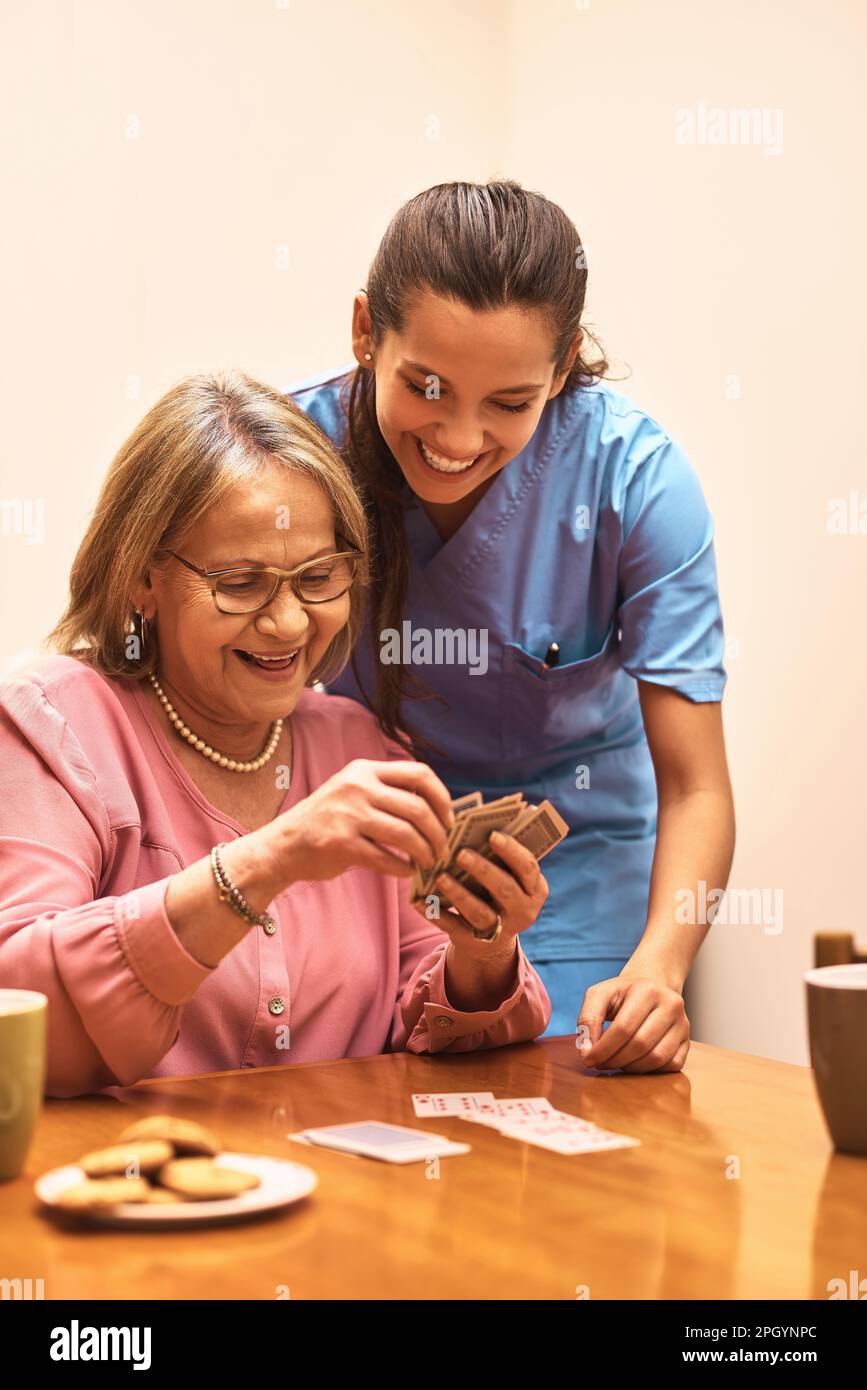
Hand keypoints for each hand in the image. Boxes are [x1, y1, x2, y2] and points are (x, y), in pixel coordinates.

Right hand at [274, 759, 452, 881]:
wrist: (283, 845)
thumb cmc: (326, 821)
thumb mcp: (352, 792)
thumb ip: (386, 793)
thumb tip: (437, 811)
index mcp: (364, 770)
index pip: (419, 773)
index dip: (441, 796)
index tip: (448, 818)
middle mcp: (357, 787)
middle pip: (418, 808)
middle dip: (438, 834)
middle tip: (443, 850)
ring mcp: (348, 815)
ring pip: (407, 835)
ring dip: (425, 853)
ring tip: (428, 863)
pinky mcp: (342, 845)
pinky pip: (387, 859)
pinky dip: (403, 868)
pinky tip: (406, 872)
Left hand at [422, 830, 548, 959]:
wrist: (491, 940)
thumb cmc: (497, 890)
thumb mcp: (508, 876)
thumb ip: (499, 856)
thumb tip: (472, 826)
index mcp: (535, 889)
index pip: (528, 867)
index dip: (511, 850)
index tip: (492, 835)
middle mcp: (523, 912)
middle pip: (504, 889)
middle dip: (483, 869)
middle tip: (461, 853)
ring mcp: (499, 930)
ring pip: (479, 912)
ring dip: (459, 894)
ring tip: (440, 877)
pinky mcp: (474, 942)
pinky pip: (452, 927)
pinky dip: (435, 914)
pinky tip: (418, 901)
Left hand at [576, 974, 689, 1072]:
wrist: (652, 985)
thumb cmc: (623, 993)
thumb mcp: (600, 994)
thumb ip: (588, 1019)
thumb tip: (587, 1051)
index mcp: (647, 990)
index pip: (623, 1028)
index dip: (603, 1048)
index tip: (588, 1059)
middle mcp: (671, 1004)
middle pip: (640, 1044)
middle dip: (615, 1059)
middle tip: (600, 1063)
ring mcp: (683, 1023)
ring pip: (657, 1058)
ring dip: (631, 1068)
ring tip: (615, 1062)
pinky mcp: (688, 1040)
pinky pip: (671, 1065)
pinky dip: (650, 1070)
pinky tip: (634, 1062)